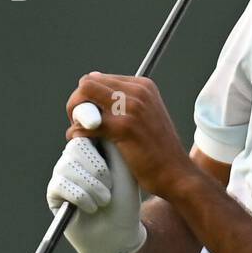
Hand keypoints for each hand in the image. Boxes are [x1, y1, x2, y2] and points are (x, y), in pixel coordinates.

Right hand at [47, 136, 147, 252]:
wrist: (119, 232)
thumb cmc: (126, 199)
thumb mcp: (125, 166)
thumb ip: (112, 140)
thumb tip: (98, 114)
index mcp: (94, 147)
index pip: (86, 128)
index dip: (91, 131)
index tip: (100, 132)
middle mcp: (76, 157)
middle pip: (76, 145)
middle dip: (98, 167)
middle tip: (110, 185)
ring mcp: (63, 173)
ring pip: (69, 164)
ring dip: (93, 186)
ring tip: (104, 199)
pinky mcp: (53, 192)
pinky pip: (61, 184)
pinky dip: (81, 197)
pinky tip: (92, 207)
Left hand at [64, 72, 194, 200]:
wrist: (176, 173)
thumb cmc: (157, 150)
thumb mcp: (145, 115)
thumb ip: (123, 101)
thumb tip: (91, 83)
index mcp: (143, 86)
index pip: (98, 78)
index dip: (87, 97)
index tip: (89, 115)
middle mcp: (138, 91)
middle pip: (87, 84)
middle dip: (77, 103)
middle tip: (81, 124)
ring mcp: (132, 108)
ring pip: (84, 97)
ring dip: (76, 116)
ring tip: (82, 132)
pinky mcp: (124, 127)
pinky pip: (86, 123)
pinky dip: (78, 132)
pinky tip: (83, 141)